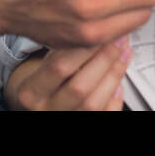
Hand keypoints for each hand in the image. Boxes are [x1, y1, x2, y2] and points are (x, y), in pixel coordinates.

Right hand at [4, 39, 132, 110]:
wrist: (36, 108)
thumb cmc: (40, 83)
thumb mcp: (40, 64)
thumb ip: (62, 51)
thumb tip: (94, 28)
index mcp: (30, 93)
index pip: (59, 67)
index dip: (85, 47)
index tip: (102, 28)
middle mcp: (46, 111)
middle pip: (79, 87)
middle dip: (104, 60)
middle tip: (119, 39)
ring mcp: (65, 120)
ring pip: (93, 104)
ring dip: (114, 75)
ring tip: (124, 53)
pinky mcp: (83, 127)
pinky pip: (104, 116)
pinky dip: (115, 99)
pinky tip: (120, 82)